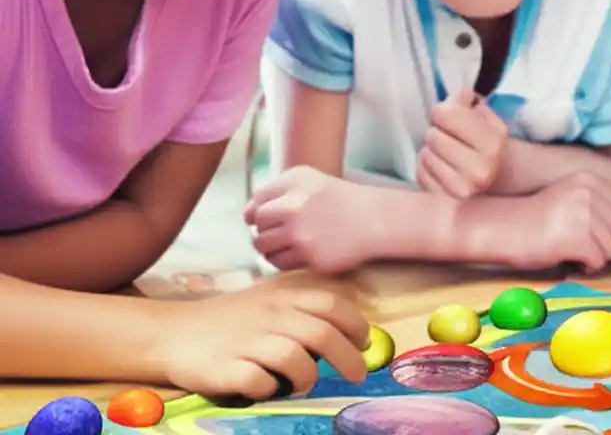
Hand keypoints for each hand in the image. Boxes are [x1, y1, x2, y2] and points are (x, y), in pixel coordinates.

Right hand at [153, 281, 368, 399]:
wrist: (171, 333)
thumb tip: (347, 323)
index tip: (363, 342)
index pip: (331, 304)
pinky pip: (259, 382)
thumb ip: (302, 306)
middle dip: (348, 358)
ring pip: (295, 359)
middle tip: (356, 375)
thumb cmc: (229, 320)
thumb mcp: (267, 300)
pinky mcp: (224, 369)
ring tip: (303, 384)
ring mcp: (245, 343)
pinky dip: (270, 389)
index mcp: (281, 298)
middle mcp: (267, 317)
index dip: (355, 324)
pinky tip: (267, 387)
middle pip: (321, 334)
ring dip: (308, 377)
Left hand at [245, 166, 374, 274]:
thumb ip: (276, 189)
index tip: (270, 217)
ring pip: (263, 245)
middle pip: (258, 223)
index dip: (259, 211)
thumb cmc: (339, 199)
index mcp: (294, 182)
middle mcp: (294, 206)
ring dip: (270, 246)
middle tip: (282, 231)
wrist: (373, 220)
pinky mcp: (310, 258)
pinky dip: (283, 260)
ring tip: (287, 243)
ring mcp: (301, 234)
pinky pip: (280, 263)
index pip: (258, 200)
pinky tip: (298, 253)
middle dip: (265, 229)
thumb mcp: (309, 179)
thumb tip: (247, 215)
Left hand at [417, 89, 507, 198]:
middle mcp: (480, 170)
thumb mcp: (484, 116)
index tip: (447, 115)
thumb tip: (453, 99)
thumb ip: (465, 101)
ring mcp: (462, 189)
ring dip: (431, 150)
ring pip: (425, 155)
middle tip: (447, 136)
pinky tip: (440, 166)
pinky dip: (426, 167)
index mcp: (492, 144)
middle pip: (433, 136)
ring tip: (445, 152)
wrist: (495, 175)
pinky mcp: (445, 200)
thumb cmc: (484, 141)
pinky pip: (420, 174)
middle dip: (437, 131)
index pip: (448, 114)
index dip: (442, 110)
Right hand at [517, 172, 610, 272]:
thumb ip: (595, 201)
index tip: (593, 234)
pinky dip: (589, 267)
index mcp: (588, 180)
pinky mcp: (578, 238)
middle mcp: (589, 193)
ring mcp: (584, 215)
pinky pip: (598, 261)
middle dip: (605, 244)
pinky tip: (575, 263)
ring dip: (597, 257)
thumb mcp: (568, 195)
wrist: (506, 228)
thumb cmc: (536, 217)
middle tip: (584, 248)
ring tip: (577, 255)